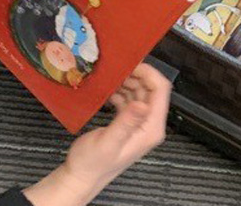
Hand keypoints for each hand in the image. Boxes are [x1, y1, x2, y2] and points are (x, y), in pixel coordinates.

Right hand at [23, 64, 170, 205]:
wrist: (80, 177)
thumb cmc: (91, 164)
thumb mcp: (108, 142)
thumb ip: (126, 123)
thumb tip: (142, 104)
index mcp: (151, 129)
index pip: (160, 91)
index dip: (149, 73)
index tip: (132, 64)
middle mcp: (149, 125)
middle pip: (152, 90)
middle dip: (137, 75)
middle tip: (119, 67)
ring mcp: (139, 124)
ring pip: (141, 93)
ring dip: (128, 82)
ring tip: (112, 77)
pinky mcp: (128, 124)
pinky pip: (130, 101)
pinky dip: (121, 92)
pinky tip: (109, 90)